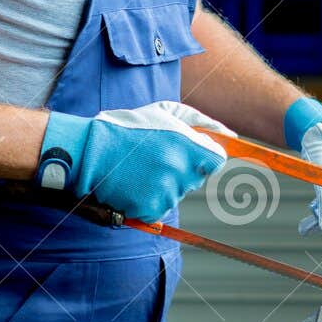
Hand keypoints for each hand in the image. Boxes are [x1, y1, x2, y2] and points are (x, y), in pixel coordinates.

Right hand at [38, 100, 229, 220]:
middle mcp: (180, 171)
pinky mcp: (150, 210)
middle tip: (154, 156)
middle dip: (181, 167)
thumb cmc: (129, 127)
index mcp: (188, 146)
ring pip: (177, 192)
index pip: (216, 159)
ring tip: (139, 168)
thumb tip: (232, 136)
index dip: (204, 155)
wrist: (89, 151)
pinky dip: (149, 198)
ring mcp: (166, 193)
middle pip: (196, 177)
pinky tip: (134, 183)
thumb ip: (202, 122)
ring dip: (164, 183)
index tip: (188, 151)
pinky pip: (160, 206)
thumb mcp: (166, 112)